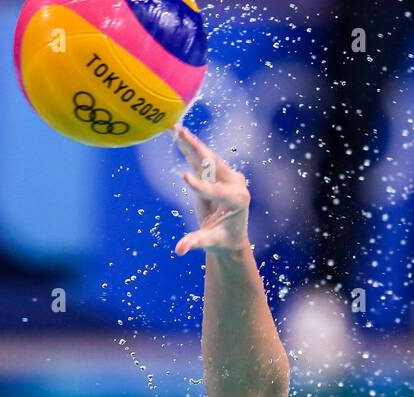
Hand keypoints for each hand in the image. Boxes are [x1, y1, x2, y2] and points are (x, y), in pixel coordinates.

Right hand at [172, 125, 250, 255]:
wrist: (231, 237)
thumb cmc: (222, 240)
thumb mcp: (211, 242)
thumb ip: (196, 242)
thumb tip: (180, 250)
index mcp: (238, 200)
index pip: (216, 191)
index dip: (200, 186)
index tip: (185, 177)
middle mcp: (235, 183)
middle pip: (213, 164)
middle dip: (196, 149)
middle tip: (182, 134)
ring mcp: (227, 176)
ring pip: (206, 156)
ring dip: (190, 142)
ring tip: (175, 128)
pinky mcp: (216, 173)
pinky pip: (200, 159)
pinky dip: (188, 147)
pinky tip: (176, 134)